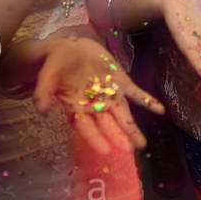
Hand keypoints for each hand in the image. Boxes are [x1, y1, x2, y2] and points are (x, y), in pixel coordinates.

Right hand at [33, 36, 163, 154]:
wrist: (68, 48)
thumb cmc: (55, 66)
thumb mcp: (47, 77)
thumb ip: (44, 92)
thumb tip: (40, 110)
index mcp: (77, 108)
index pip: (86, 127)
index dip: (96, 139)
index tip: (105, 151)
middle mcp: (95, 106)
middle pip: (108, 125)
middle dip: (118, 137)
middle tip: (130, 150)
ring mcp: (109, 94)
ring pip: (123, 114)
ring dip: (132, 128)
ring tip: (142, 144)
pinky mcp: (120, 81)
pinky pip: (135, 93)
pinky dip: (147, 101)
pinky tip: (160, 110)